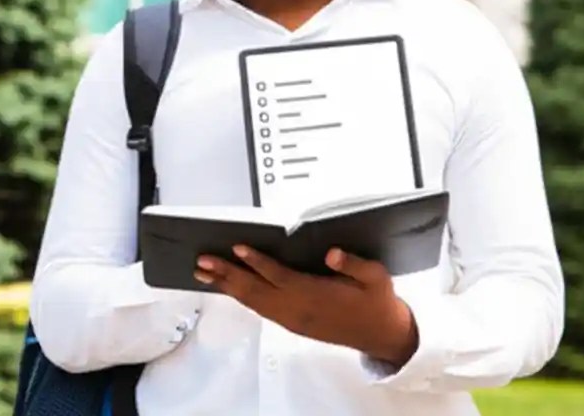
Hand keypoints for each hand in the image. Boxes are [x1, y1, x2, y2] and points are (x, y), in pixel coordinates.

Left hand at [195, 246, 418, 366]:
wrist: (381, 335)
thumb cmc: (377, 301)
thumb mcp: (376, 278)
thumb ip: (354, 265)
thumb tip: (332, 254)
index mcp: (316, 295)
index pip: (280, 276)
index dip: (258, 262)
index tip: (238, 248)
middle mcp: (298, 309)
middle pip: (256, 290)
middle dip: (227, 274)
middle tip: (202, 261)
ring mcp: (292, 319)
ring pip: (253, 302)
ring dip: (227, 286)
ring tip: (203, 273)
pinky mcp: (292, 324)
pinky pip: (260, 309)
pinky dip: (240, 297)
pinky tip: (228, 288)